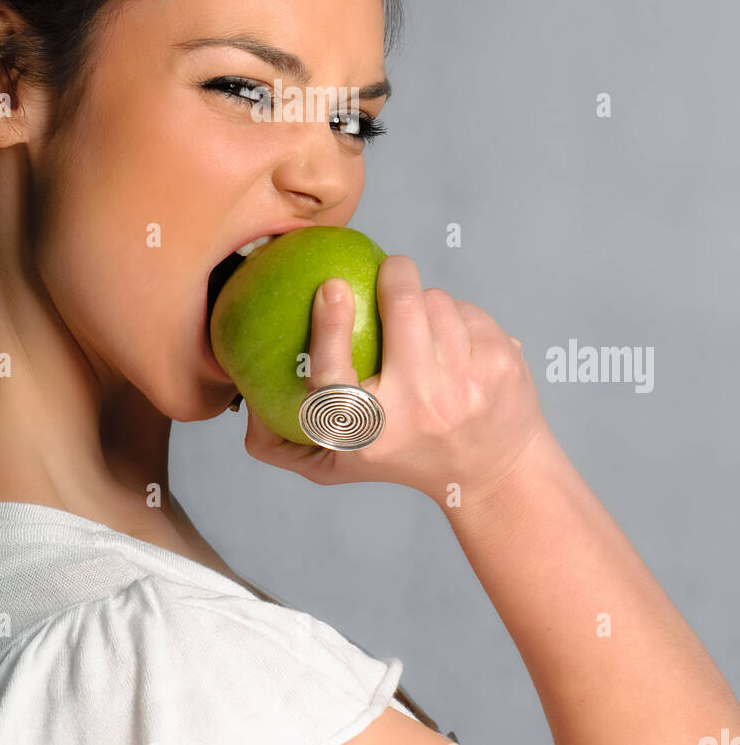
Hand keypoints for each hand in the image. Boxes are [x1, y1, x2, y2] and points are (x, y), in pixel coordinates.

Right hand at [243, 253, 549, 504]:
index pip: (336, 379)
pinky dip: (460, 316)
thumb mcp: (337, 466)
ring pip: (438, 304)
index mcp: (370, 434)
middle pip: (403, 314)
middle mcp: (418, 412)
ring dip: (427, 301)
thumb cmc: (400, 457)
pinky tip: (456, 338)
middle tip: (389, 269)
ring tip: (422, 317)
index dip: (328, 328)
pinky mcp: (501, 368)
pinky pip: (471, 312)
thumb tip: (242, 406)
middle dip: (396, 275)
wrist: (491, 475)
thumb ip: (281, 444)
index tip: (330, 288)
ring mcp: (465, 389)